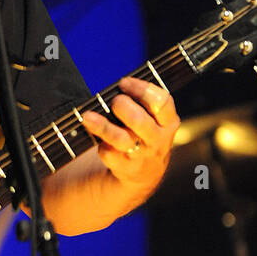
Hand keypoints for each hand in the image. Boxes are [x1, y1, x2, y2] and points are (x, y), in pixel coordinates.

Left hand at [81, 77, 179, 196]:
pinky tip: (97, 139)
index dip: (141, 89)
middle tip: (113, 101)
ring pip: (120, 139)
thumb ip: (142, 103)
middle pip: (139, 120)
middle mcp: (157, 139)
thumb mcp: (155, 119)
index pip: (161, 101)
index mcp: (168, 122)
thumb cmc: (144, 134)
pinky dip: (100, 145)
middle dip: (122, 106)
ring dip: (103, 126)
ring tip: (88, 116)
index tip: (124, 82)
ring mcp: (141, 155)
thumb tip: (116, 86)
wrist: (145, 173)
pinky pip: (109, 153)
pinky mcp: (125, 167)